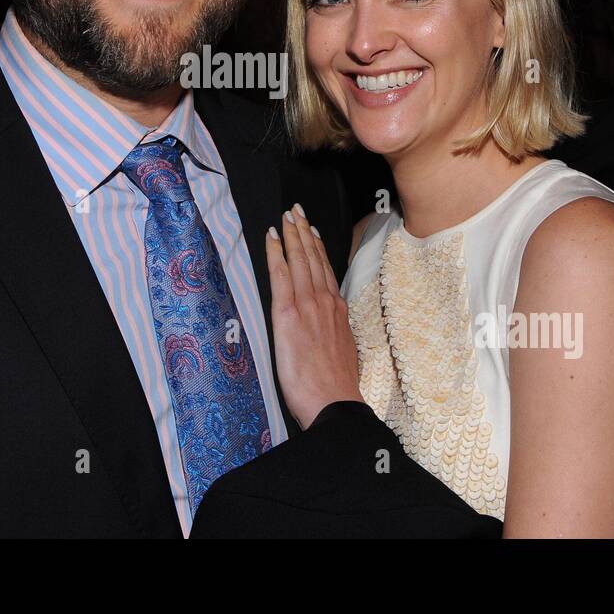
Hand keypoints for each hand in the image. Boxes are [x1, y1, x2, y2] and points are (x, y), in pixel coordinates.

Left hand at [265, 202, 364, 429]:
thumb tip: (328, 325)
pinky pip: (281, 275)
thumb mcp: (342, 351)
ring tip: (287, 216)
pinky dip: (277, 253)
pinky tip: (272, 238)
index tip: (313, 230)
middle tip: (296, 211)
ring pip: (300, 260)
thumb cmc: (335, 387)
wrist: (335, 403)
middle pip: (313, 259)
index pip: (326, 271)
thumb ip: (334, 331)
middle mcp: (325, 302)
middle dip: (304, 232)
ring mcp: (308, 305)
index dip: (318, 248)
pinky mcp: (289, 314)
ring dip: (293, 235)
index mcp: (338, 311)